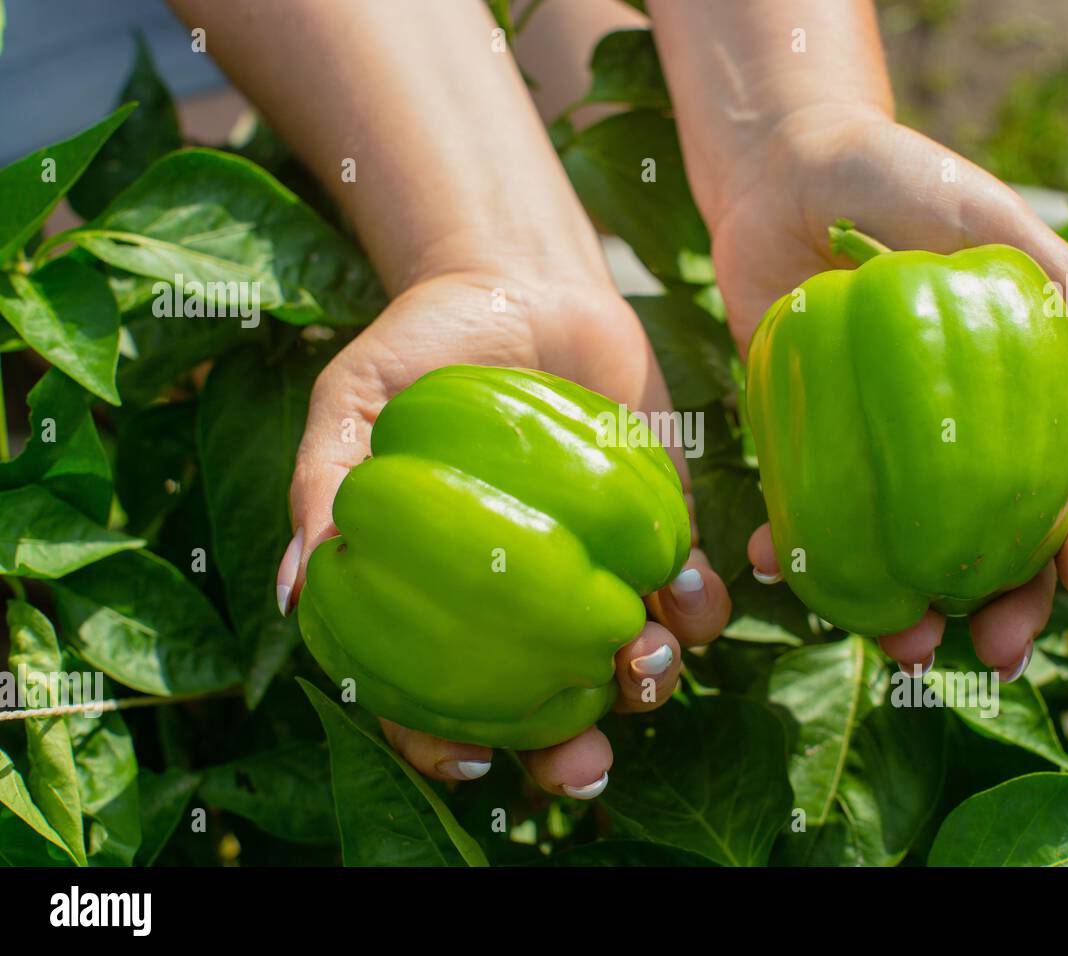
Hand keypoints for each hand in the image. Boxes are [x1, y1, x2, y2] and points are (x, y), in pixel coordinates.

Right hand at [277, 267, 730, 795]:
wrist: (521, 282)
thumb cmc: (423, 345)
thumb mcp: (353, 399)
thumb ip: (324, 484)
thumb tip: (295, 591)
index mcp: (445, 594)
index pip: (435, 701)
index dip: (448, 750)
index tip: (475, 765)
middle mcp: (525, 602)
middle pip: (547, 712)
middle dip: (571, 756)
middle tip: (584, 759)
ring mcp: (596, 573)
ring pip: (630, 667)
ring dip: (646, 682)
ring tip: (641, 651)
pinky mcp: (661, 532)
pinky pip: (691, 596)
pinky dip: (699, 606)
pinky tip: (687, 582)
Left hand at [708, 105, 1067, 678]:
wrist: (777, 176)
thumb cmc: (893, 176)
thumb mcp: (980, 219)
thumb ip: (1066, 290)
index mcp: (1026, 383)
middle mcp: (962, 429)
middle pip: (1002, 534)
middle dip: (1011, 602)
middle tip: (995, 653)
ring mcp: (887, 448)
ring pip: (912, 548)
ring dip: (912, 607)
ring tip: (901, 650)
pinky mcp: (816, 448)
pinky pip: (816, 515)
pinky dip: (801, 551)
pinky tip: (780, 566)